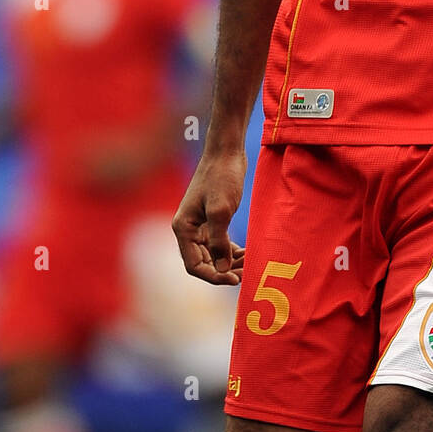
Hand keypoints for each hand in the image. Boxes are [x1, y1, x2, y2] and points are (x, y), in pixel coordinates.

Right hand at [172, 140, 245, 284]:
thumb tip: (222, 269)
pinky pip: (218, 243)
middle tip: (246, 274)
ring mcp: (199, 224)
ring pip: (212, 254)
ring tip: (249, 265)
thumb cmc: (222, 176)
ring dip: (229, 262)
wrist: (226, 151)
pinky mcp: (211, 218)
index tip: (234, 280)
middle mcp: (187, 229)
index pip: (194, 265)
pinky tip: (246, 254)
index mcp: (183, 228)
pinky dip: (231, 251)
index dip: (213, 276)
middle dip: (223, 271)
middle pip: (203, 262)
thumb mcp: (221, 210)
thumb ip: (219, 241)